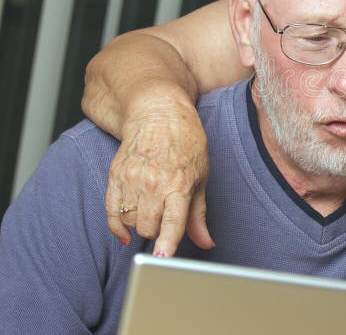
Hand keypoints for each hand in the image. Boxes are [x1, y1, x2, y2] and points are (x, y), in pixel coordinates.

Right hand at [104, 100, 214, 254]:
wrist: (158, 113)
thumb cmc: (186, 142)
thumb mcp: (201, 176)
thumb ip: (199, 213)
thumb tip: (206, 242)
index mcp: (178, 183)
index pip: (172, 221)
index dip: (167, 243)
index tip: (162, 259)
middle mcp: (153, 183)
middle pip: (149, 228)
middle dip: (158, 233)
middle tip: (167, 220)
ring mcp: (131, 180)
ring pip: (130, 223)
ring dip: (141, 226)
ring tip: (152, 212)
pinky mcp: (115, 176)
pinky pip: (111, 213)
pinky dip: (117, 226)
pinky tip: (126, 231)